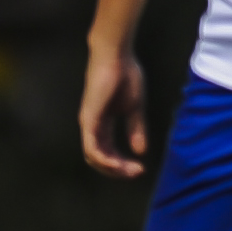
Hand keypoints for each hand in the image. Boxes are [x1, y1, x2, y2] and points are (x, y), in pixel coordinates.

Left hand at [79, 41, 149, 177]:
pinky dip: (103, 158)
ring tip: (132, 171)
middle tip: (138, 173)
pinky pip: (91, 146)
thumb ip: (136, 129)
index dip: (123, 164)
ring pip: (94, 157)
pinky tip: (117, 164)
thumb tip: (141, 151)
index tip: (142, 169)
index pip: (108, 152)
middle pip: (99, 159)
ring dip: (113, 168)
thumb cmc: (126, 76)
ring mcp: (89, 123)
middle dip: (119, 170)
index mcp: (102, 124)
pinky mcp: (89, 118)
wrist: (116, 57)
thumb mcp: (135, 108)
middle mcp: (92, 127)